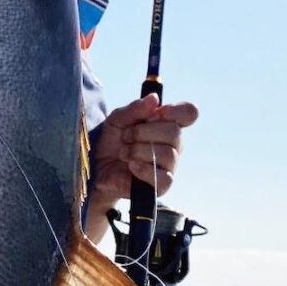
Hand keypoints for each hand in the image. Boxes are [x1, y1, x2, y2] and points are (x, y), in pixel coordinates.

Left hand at [88, 95, 197, 215]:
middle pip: (174, 132)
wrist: (97, 167)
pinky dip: (144, 170)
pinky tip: (131, 166)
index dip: (176, 111)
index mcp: (167, 124)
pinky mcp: (162, 186)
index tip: (158, 112)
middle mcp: (173, 144)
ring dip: (138, 150)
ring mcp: (169, 166)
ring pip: (167, 154)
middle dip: (143, 132)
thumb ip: (135, 109)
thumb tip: (154, 99)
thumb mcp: (118, 119)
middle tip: (126, 136)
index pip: (188, 113)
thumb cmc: (112, 141)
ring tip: (124, 152)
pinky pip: (163, 178)